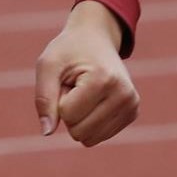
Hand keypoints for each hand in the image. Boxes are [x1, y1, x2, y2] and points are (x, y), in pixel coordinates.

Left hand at [33, 1, 139, 146]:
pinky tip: (95, 99)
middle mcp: (124, 95)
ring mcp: (132, 106)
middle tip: (75, 86)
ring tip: (84, 92)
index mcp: (104, 80)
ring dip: (78, 118)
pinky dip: (89, 121)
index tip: (68, 78)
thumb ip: (43, 99)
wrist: (97, 38)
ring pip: (89, 138)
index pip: (67, 115)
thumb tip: (46, 133)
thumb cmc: (68, 51)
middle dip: (68, 111)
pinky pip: (98, 137)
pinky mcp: (132, 113)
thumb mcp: (48, 66)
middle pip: (79, 131)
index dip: (58, 99)